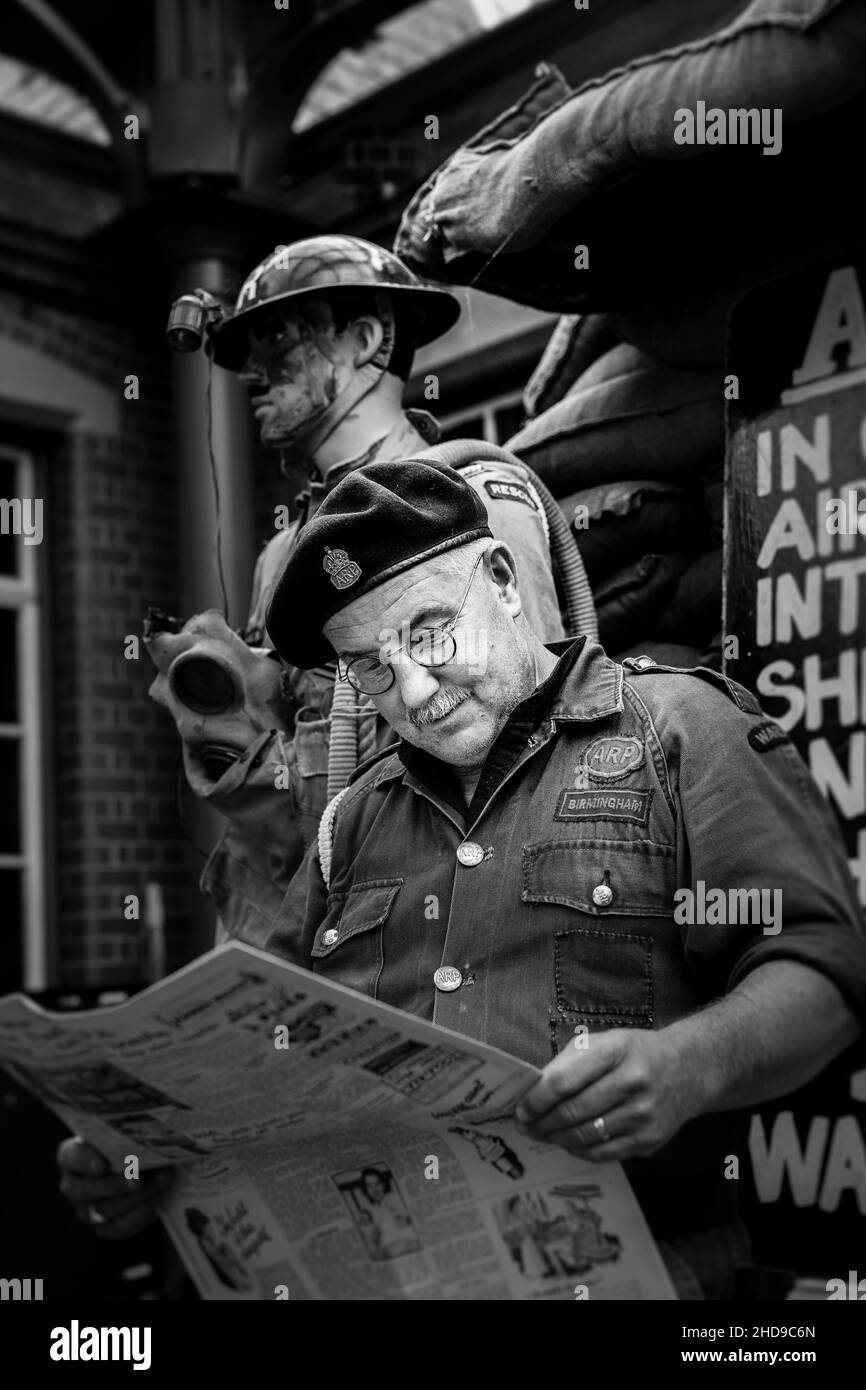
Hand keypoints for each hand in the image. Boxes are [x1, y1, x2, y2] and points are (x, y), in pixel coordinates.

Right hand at [57, 1137, 174, 1239]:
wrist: (145, 1166)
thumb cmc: (131, 1141)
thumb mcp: (127, 1133)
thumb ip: (129, 1133)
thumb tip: (147, 1128)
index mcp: (72, 1156)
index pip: (70, 1157)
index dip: (84, 1161)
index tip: (102, 1165)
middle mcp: (73, 1185)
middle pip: (83, 1191)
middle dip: (113, 1185)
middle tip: (138, 1180)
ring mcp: (86, 1210)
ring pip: (106, 1210)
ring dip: (137, 1197)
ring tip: (161, 1181)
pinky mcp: (104, 1227)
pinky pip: (120, 1226)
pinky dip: (142, 1212)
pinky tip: (158, 1198)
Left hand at [514, 1028, 703, 1163]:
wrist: (687, 1070)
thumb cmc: (634, 1053)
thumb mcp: (604, 1042)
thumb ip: (569, 1063)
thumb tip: (533, 1092)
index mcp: (616, 1051)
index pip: (565, 1080)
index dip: (537, 1099)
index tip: (520, 1109)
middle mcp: (633, 1082)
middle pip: (573, 1112)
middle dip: (542, 1122)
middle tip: (526, 1126)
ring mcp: (643, 1115)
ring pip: (585, 1136)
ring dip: (556, 1138)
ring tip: (542, 1134)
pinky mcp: (649, 1140)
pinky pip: (603, 1153)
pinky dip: (579, 1150)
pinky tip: (568, 1142)